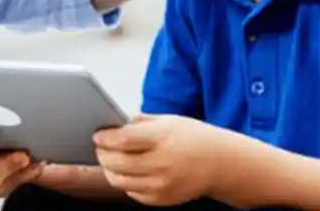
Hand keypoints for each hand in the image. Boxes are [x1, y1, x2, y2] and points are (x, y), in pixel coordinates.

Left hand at [93, 114, 240, 205]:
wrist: (221, 164)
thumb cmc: (195, 138)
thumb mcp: (170, 120)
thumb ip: (141, 122)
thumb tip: (115, 125)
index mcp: (164, 138)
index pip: (123, 140)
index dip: (105, 138)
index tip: (98, 135)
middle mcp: (162, 163)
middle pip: (116, 162)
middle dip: (103, 154)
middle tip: (100, 147)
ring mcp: (162, 184)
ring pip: (119, 181)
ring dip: (109, 169)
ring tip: (110, 160)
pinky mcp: (162, 199)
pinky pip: (132, 192)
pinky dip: (125, 182)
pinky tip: (128, 171)